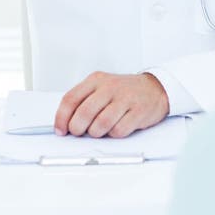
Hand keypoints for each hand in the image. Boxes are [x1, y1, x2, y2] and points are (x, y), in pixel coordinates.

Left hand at [54, 71, 169, 138]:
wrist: (154, 88)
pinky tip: (116, 127)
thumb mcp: (101, 88)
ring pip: (100, 124)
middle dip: (77, 129)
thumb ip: (83, 101)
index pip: (70, 99)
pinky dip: (114, 134)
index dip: (61, 118)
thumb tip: (64, 123)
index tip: (60, 130)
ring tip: (99, 130)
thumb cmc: (123, 91)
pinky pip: (118, 131)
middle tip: (79, 132)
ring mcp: (124, 99)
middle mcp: (109, 87)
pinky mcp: (138, 112)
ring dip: (96, 133)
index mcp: (95, 80)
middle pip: (84, 113)